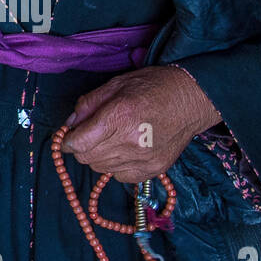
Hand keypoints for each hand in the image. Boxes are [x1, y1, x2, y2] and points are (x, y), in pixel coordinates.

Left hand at [60, 65, 219, 181]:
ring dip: (99, 155)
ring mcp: (143, 160)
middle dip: (82, 147)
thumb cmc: (154, 86)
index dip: (68, 140)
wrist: (193, 99)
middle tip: (91, 134)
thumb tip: (70, 124)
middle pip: (87, 158)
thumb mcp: (117, 84)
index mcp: (119, 116)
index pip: (78, 143)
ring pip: (101, 168)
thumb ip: (89, 104)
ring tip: (112, 139)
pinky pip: (119, 176)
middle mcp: (130, 142)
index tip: (69, 136)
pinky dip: (116, 165)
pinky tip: (126, 149)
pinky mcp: (152, 170)